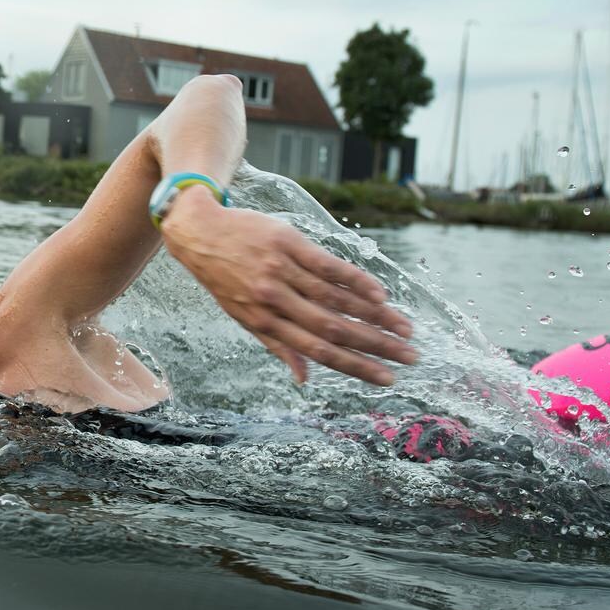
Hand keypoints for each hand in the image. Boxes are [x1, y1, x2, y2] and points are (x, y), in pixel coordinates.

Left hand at [160, 187, 415, 385]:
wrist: (199, 231)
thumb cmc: (223, 277)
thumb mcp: (242, 316)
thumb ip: (277, 345)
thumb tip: (304, 378)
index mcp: (264, 323)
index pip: (317, 351)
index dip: (354, 366)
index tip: (385, 377)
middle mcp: (274, 300)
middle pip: (334, 328)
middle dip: (376, 345)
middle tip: (410, 356)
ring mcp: (281, 271)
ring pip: (336, 298)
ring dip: (376, 315)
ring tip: (405, 328)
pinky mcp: (288, 243)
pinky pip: (327, 266)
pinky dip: (356, 280)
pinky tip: (380, 295)